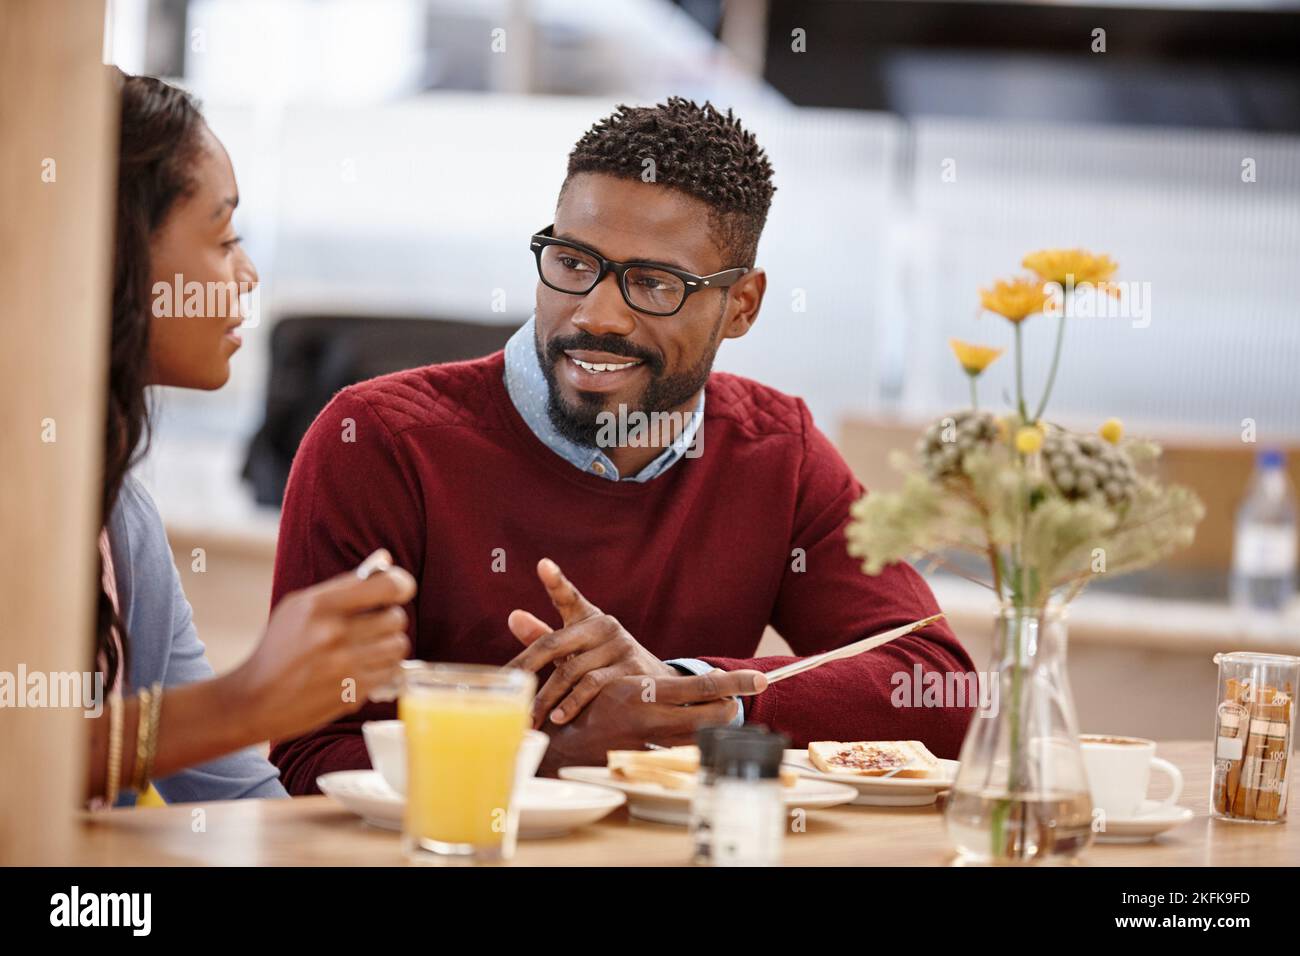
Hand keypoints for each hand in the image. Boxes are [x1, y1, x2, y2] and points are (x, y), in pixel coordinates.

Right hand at [232, 553, 416, 741]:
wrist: (256, 698)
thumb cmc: (280, 647)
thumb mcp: (299, 606)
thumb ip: (343, 585)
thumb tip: (387, 561)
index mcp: (319, 606)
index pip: (384, 586)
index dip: (400, 584)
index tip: (401, 587)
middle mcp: (334, 634)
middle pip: (396, 617)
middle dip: (390, 618)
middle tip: (375, 623)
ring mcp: (345, 666)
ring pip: (399, 645)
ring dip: (389, 644)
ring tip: (371, 646)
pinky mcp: (354, 693)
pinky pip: (391, 672)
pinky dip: (384, 668)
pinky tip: (365, 666)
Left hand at [506, 558, 677, 728]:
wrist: (656, 686)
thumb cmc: (604, 665)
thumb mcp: (575, 649)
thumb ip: (544, 636)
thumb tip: (513, 616)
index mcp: (588, 617)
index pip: (568, 597)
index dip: (556, 581)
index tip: (543, 565)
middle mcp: (604, 626)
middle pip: (555, 643)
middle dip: (526, 668)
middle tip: (505, 690)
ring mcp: (620, 647)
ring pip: (572, 671)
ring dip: (547, 697)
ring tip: (531, 717)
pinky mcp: (632, 670)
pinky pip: (594, 687)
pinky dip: (573, 703)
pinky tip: (558, 718)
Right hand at [538, 670, 768, 773]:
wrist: (553, 749)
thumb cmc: (573, 707)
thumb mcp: (602, 679)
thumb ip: (638, 672)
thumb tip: (666, 664)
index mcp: (643, 693)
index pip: (701, 687)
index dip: (734, 683)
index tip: (759, 678)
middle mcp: (653, 720)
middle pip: (711, 715)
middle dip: (731, 707)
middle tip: (738, 700)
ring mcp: (652, 744)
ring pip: (700, 735)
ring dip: (712, 725)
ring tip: (720, 713)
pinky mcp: (649, 760)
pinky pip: (680, 752)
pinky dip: (691, 742)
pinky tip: (692, 733)